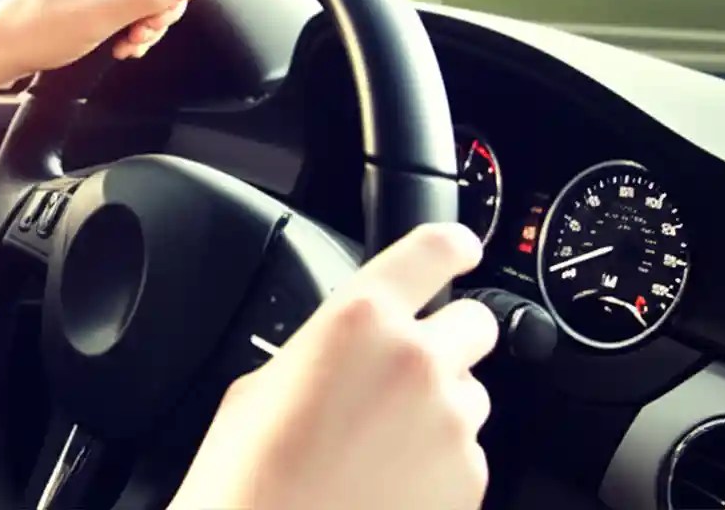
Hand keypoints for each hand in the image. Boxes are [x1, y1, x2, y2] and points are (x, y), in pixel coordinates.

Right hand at [172, 223, 497, 509]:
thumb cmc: (250, 474)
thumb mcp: (264, 382)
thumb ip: (325, 348)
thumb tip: (349, 351)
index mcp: (359, 321)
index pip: (433, 248)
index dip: (452, 244)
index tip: (459, 248)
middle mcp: (417, 362)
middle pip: (474, 322)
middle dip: (447, 340)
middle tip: (404, 372)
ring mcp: (451, 423)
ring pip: (470, 394)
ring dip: (440, 408)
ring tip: (380, 446)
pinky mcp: (470, 478)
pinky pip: (468, 452)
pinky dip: (438, 462)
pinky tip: (387, 481)